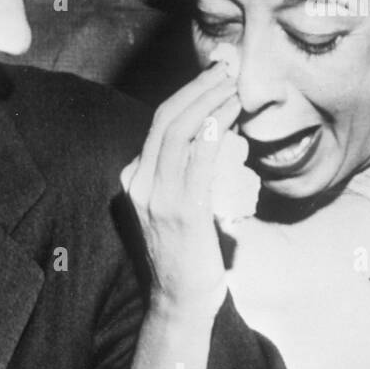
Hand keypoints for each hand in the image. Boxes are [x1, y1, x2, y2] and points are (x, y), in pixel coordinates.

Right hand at [120, 61, 239, 316]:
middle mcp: (139, 183)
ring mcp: (157, 197)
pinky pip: (197, 158)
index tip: (215, 76)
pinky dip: (215, 129)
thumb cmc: (187, 252)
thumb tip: (214, 137)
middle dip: (198, 87)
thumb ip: (181, 174)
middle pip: (165, 119)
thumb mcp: (173, 205)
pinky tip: (232, 116)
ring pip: (179, 132)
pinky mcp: (181, 210)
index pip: (159, 123)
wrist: (181, 299)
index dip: (188, 93)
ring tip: (235, 86)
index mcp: (134, 179)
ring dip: (210, 101)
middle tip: (228, 69)